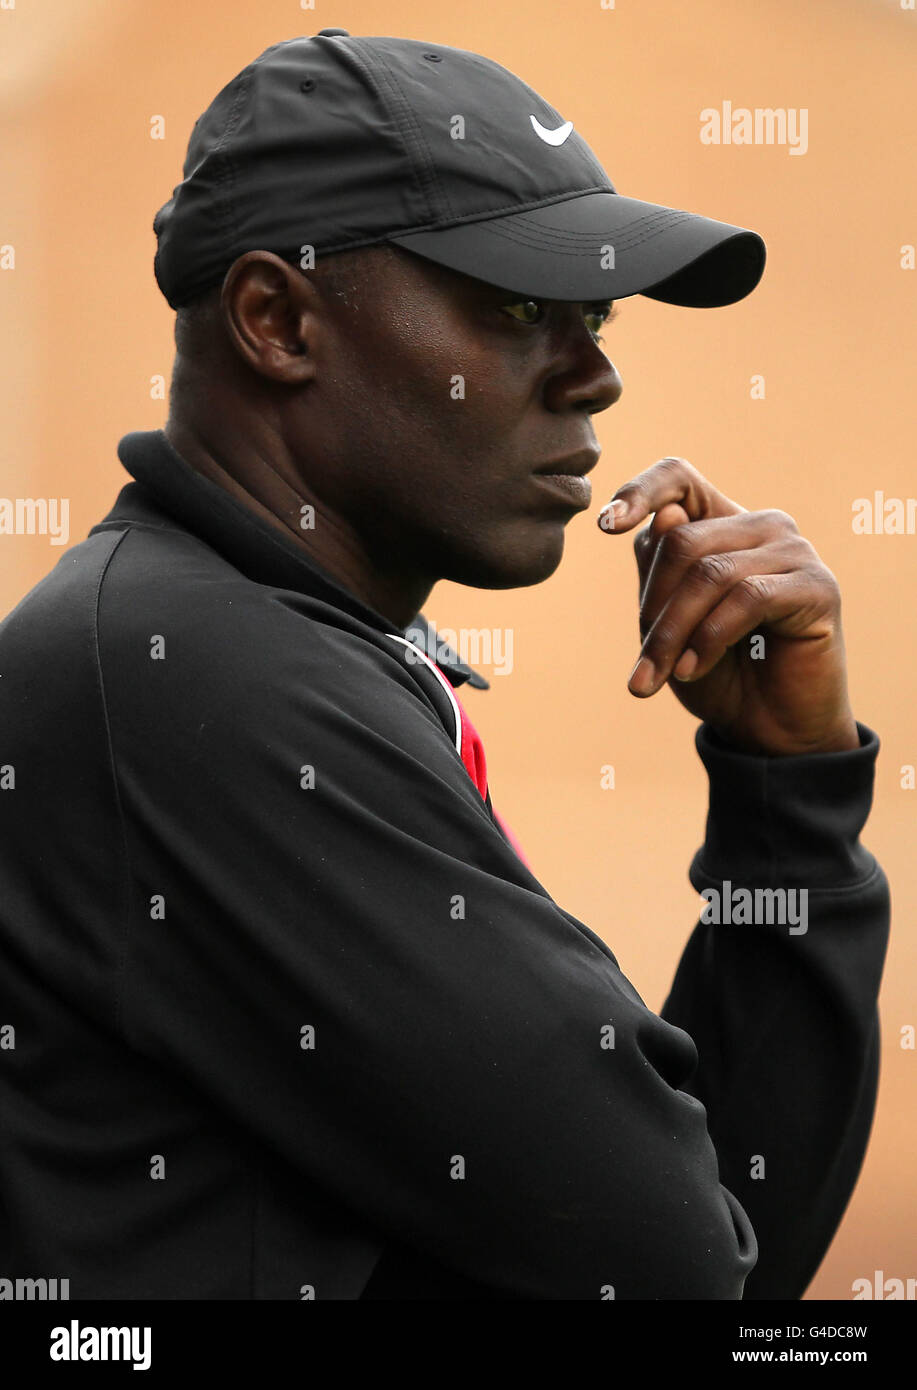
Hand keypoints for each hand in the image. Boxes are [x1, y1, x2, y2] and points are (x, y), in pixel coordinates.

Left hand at [597, 457, 860, 756]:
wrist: (768, 731)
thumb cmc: (717, 674)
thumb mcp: (668, 625)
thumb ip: (660, 572)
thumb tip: (668, 515)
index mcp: (720, 523)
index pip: (678, 477)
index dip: (639, 491)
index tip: (606, 525)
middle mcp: (761, 526)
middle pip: (682, 540)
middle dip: (653, 609)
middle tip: (644, 665)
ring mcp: (794, 550)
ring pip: (710, 573)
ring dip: (675, 633)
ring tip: (664, 676)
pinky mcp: (817, 586)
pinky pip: (748, 597)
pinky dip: (711, 637)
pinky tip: (695, 668)